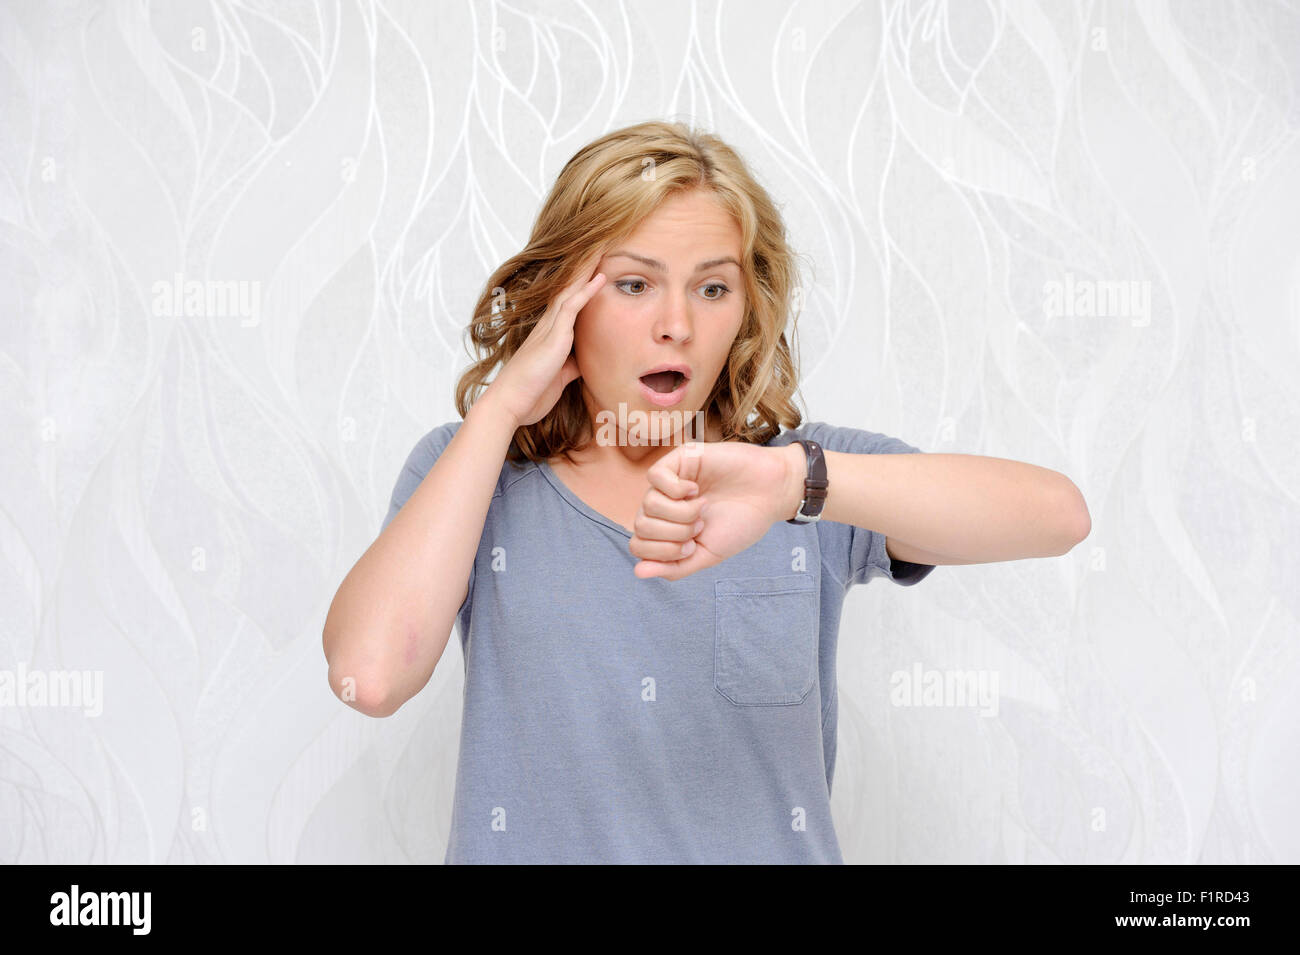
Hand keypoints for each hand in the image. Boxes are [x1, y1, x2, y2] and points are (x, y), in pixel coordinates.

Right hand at [483, 248, 606, 427]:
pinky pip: (571, 306)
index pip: (570, 299)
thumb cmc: (532, 392)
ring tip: (601, 246)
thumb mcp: (560, 375)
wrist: (510, 403)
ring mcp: (550, 328)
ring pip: (570, 289)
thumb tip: (586, 360)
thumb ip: (572, 363)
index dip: (583, 280)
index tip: (598, 262)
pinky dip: (586, 290)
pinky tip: (599, 277)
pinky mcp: (553, 337)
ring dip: (586, 268)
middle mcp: (549, 324)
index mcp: (550, 332)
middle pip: (569, 286)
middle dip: (585, 265)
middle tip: (600, 242)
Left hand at [629, 441, 802, 580]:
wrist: (771, 494)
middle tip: (701, 526)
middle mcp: (663, 505)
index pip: (638, 545)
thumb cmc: (741, 523)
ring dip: (680, 513)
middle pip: (641, 526)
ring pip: (648, 503)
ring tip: (703, 508)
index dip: (662, 552)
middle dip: (674, 534)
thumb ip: (674, 567)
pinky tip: (695, 490)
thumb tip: (638, 572)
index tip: (693, 546)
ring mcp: (669, 482)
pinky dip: (675, 490)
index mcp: (667, 528)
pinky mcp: (679, 460)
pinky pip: (655, 476)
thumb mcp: (707, 554)